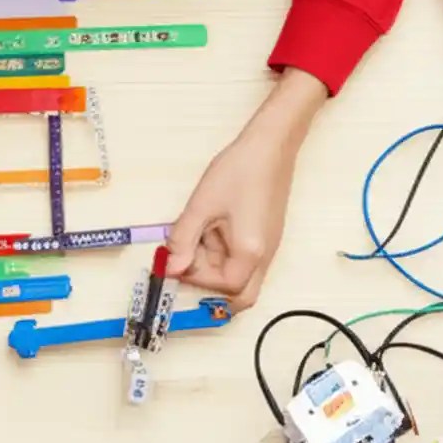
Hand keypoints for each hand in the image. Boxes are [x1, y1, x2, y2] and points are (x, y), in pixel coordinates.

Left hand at [166, 68, 326, 310]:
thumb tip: (171, 268)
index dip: (196, 278)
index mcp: (251, 253)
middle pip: (240, 295)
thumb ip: (183, 241)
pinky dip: (224, 255)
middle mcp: (264, 257)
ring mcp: (268, 248)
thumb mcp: (201, 206)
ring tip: (200, 235)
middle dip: (211, 287)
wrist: (270, 146)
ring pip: (241, 278)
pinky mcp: (265, 238)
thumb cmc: (239, 171)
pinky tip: (211, 229)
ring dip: (215, 267)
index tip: (178, 259)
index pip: (224, 287)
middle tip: (189, 263)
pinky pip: (244, 260)